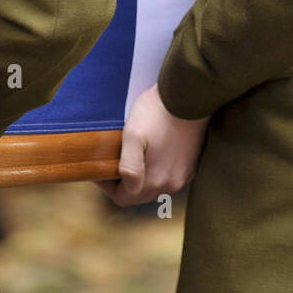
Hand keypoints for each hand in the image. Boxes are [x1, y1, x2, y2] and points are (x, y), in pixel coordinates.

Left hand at [99, 84, 207, 206]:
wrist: (188, 95)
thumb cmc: (157, 111)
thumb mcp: (133, 135)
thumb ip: (129, 165)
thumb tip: (127, 186)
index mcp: (156, 180)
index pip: (123, 198)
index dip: (108, 185)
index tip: (102, 167)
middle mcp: (172, 184)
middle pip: (138, 195)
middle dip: (123, 182)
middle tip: (113, 160)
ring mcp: (184, 175)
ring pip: (154, 187)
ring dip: (140, 177)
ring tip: (132, 155)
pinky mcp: (191, 165)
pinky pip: (168, 177)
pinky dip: (156, 170)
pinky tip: (152, 152)